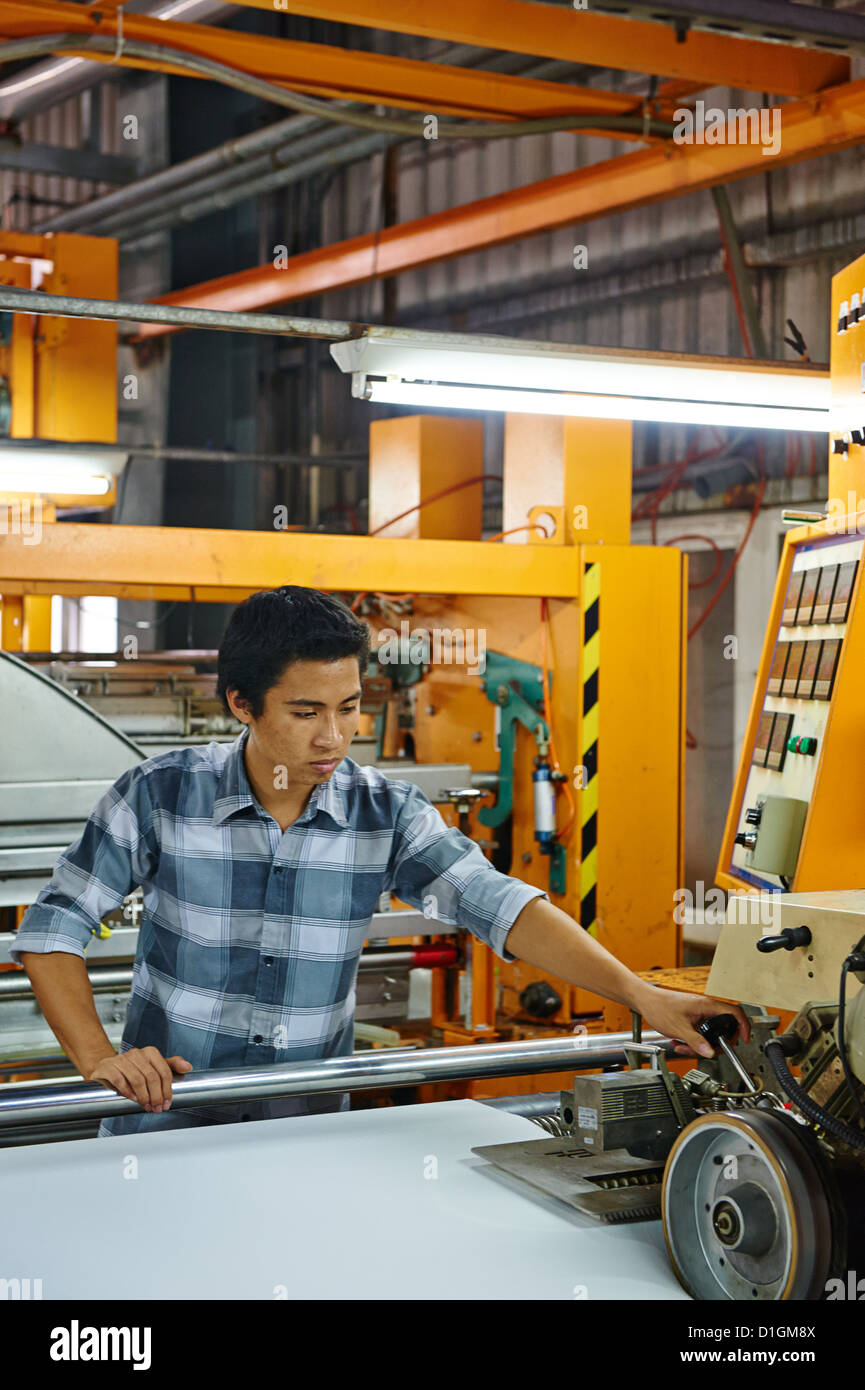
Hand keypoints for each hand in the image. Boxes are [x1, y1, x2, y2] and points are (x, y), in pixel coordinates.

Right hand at [88, 1047, 192, 1112]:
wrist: (107, 1068)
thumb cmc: (133, 1069)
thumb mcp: (153, 1067)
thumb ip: (171, 1066)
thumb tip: (188, 1067)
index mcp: (150, 1052)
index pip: (164, 1071)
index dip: (167, 1090)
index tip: (167, 1103)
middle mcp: (136, 1053)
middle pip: (152, 1077)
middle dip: (156, 1096)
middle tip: (157, 1108)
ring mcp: (120, 1059)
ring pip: (137, 1079)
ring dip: (143, 1096)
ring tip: (146, 1106)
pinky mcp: (107, 1066)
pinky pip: (119, 1080)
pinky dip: (127, 1091)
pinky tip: (132, 1098)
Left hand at [634, 983, 750, 1058]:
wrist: (644, 1001)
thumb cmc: (659, 1007)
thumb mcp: (679, 1028)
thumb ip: (696, 1042)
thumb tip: (711, 1052)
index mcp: (707, 1006)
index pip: (735, 1013)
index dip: (744, 1027)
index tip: (745, 1039)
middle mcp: (706, 1008)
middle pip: (722, 1028)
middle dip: (713, 1044)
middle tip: (703, 1051)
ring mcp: (699, 1013)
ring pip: (708, 1033)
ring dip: (697, 1044)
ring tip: (682, 1046)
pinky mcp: (692, 1018)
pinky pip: (698, 1033)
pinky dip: (690, 1041)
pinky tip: (678, 1042)